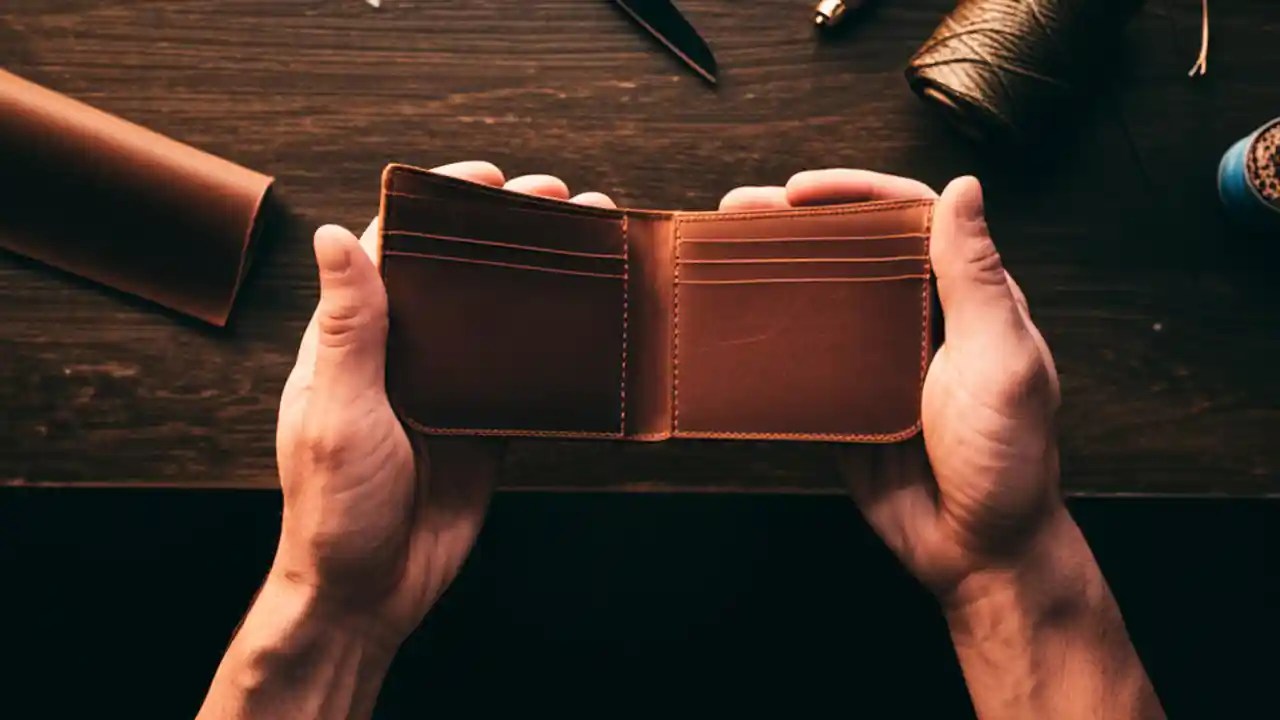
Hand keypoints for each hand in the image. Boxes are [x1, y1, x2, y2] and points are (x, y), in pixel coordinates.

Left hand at [271, 161, 619, 647]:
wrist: (369, 595)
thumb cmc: (335, 509)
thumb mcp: (338, 411)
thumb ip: (349, 328)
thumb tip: (329, 234)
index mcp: (354, 341)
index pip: (394, 247)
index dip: (439, 204)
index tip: (486, 179)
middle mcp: (402, 355)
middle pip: (456, 272)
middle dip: (506, 230)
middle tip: (560, 201)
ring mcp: (445, 391)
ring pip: (495, 317)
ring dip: (537, 279)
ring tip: (590, 243)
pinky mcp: (483, 429)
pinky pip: (522, 377)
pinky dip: (555, 347)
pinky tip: (590, 322)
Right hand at [718, 171, 1061, 602]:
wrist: (979, 551)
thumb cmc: (1007, 459)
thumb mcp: (1001, 362)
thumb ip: (975, 279)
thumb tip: (963, 187)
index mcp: (963, 297)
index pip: (908, 217)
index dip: (855, 193)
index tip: (799, 191)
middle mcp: (919, 317)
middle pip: (853, 247)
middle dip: (793, 222)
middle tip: (735, 209)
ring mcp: (879, 359)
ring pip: (821, 295)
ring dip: (772, 268)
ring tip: (716, 251)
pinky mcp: (847, 401)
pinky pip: (803, 357)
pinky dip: (768, 335)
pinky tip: (731, 322)